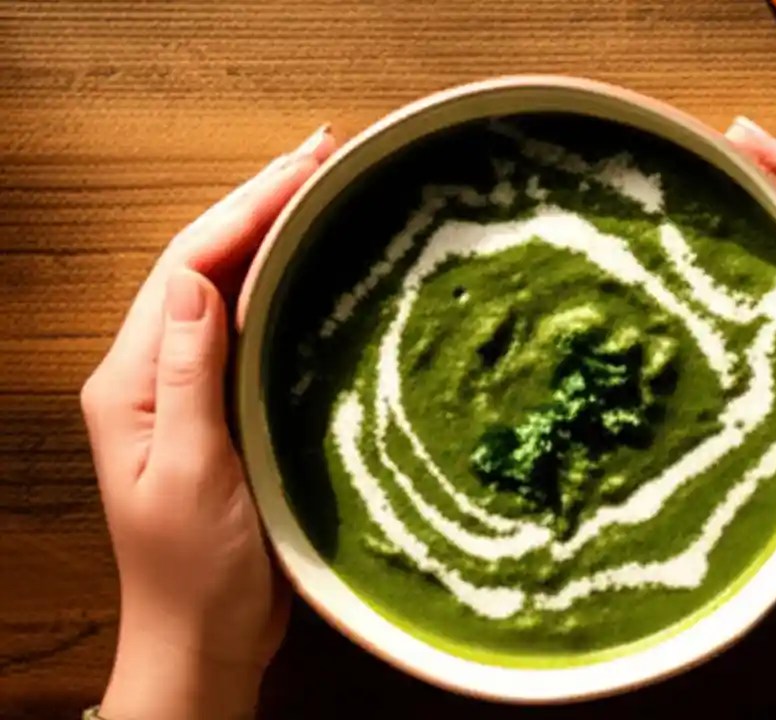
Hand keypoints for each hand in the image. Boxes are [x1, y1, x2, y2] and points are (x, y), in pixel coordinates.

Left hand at [81, 127, 335, 718]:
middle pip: (204, 262)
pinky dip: (285, 284)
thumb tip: (199, 283)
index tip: (307, 165)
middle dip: (261, 201)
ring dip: (274, 233)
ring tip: (327, 187)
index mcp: (133, 379)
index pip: (188, 268)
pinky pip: (252, 329)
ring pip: (230, 288)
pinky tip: (320, 265)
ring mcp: (189, 389)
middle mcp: (155, 371)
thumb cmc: (194, 573)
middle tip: (327, 153)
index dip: (246, 208)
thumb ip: (189, 377)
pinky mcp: (224, 409)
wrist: (202, 643)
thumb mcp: (192, 473)